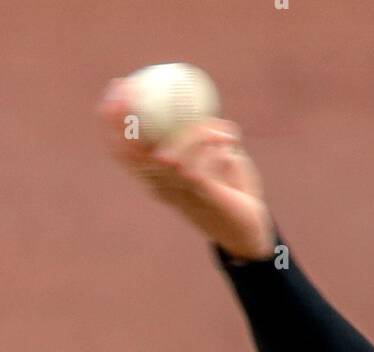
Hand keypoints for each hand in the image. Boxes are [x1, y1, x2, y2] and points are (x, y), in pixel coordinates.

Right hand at [96, 78, 276, 261]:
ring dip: (192, 133)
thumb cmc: (230, 190)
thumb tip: (197, 95)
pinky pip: (198, 165)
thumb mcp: (214, 155)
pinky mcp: (201, 196)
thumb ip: (203, 133)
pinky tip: (228, 136)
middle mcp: (160, 187)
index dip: (112, 118)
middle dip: (123, 118)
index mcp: (157, 177)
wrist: (249, 231)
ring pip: (169, 157)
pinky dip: (210, 142)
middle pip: (131, 154)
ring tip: (214, 123)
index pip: (123, 149)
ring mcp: (178, 193)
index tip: (117, 85)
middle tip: (131, 86)